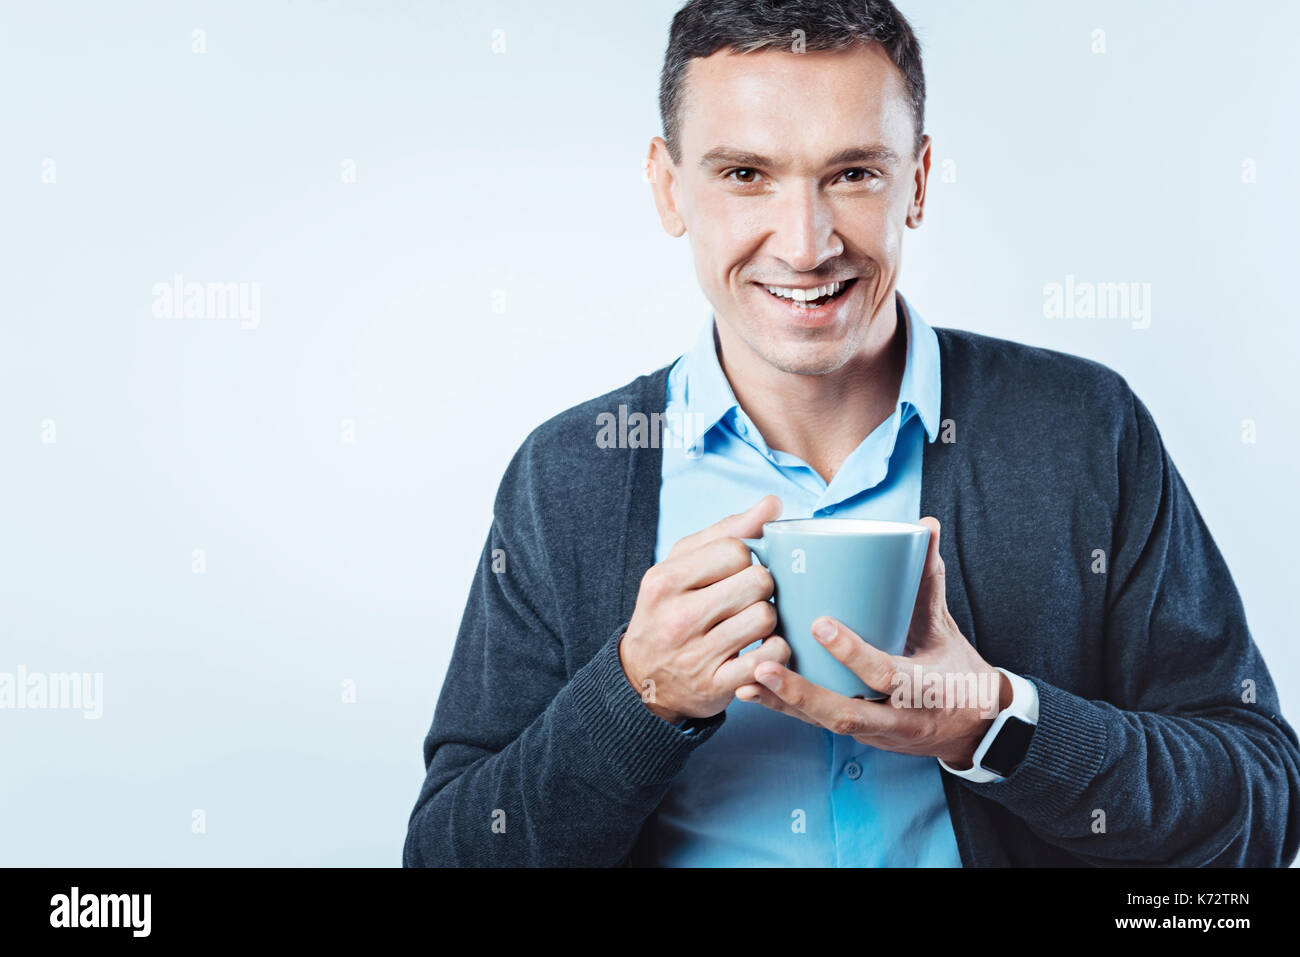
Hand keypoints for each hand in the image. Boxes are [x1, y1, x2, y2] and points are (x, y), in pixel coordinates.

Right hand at [619, 495, 791, 724]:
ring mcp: (696, 655)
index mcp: (665, 580)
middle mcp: (677, 617)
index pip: (735, 550)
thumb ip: (727, 531)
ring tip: (754, 622)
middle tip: (751, 597)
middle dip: (762, 587)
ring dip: (769, 620)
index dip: (747, 558)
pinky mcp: (715, 686)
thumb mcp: (681, 565)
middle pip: (757, 582)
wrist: (643, 678)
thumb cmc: (669, 611)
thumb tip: (773, 503)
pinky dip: (776, 652)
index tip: (738, 571)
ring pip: (765, 618)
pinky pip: (769, 660)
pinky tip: (764, 648)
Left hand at [733, 517, 1011, 767]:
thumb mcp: (944, 628)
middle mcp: (896, 718)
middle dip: (800, 691)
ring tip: (748, 676)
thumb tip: (925, 525)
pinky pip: (815, 724)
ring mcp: (873, 731)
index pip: (885, 675)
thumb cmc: (956, 670)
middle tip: (764, 663)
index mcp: (923, 688)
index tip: (820, 624)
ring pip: (823, 723)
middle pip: (843, 713)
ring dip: (783, 701)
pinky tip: (749, 690)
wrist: (974, 728)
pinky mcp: (855, 734)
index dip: (853, 652)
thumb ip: (928, 578)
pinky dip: (782, 708)